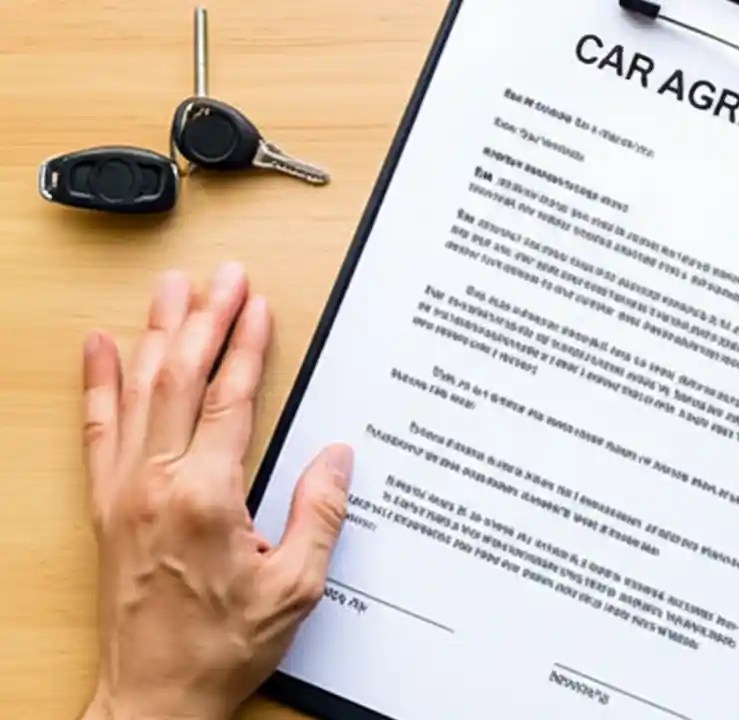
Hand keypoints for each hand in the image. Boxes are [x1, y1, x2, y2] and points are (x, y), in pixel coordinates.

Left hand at [78, 264, 352, 719]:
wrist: (153, 696)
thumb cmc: (220, 647)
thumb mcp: (295, 587)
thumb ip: (319, 513)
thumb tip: (336, 457)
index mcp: (207, 497)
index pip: (231, 400)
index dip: (246, 347)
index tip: (257, 306)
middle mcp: (156, 483)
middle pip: (181, 380)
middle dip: (205, 320)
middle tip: (222, 277)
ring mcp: (123, 490)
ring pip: (139, 391)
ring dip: (158, 333)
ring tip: (171, 289)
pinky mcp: (104, 505)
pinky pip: (97, 429)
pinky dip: (99, 384)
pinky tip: (102, 348)